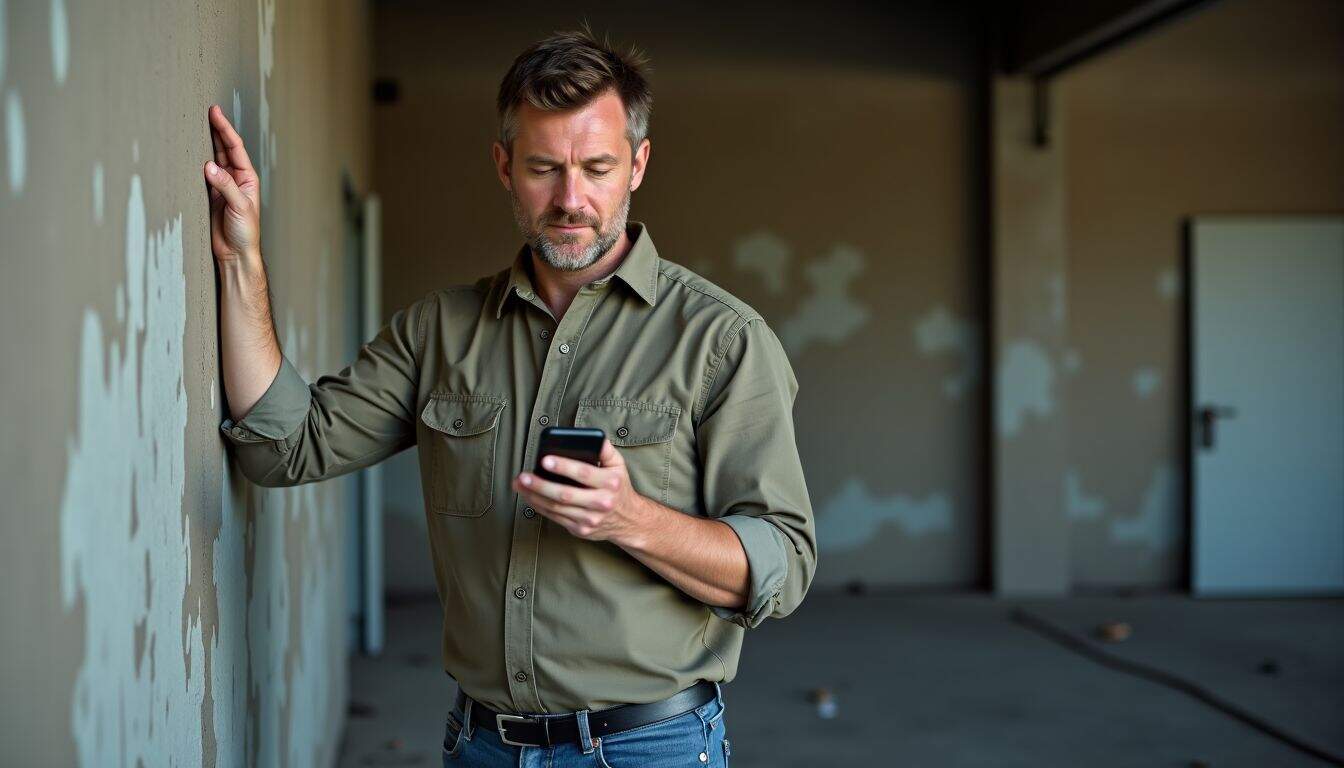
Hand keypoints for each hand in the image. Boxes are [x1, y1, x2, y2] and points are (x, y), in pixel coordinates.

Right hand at [203, 104, 260, 263]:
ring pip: (212, 159)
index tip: (215, 112)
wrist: (235, 254)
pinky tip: (188, 151)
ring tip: (195, 124)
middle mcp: (235, 179)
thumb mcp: (239, 207)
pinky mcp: (209, 196)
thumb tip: (209, 166)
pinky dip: (194, 162)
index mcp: (248, 178)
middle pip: (224, 149)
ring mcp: (221, 186)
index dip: (225, 129)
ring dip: (204, 143)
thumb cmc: (245, 232)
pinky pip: (201, 174)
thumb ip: (225, 186)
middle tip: (206, 110)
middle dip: (215, 130)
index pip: (235, 148)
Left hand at [511, 439, 650, 545]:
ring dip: (534, 496)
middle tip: (524, 476)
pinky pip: (555, 517)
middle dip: (541, 485)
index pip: (584, 473)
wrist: (629, 520)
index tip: (545, 460)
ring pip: (556, 508)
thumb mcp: (619, 465)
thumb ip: (605, 449)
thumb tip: (592, 436)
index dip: (563, 467)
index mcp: (610, 483)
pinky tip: (529, 497)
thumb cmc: (619, 488)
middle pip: (565, 494)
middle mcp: (601, 502)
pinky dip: (540, 506)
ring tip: (520, 485)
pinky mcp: (581, 530)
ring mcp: (590, 519)